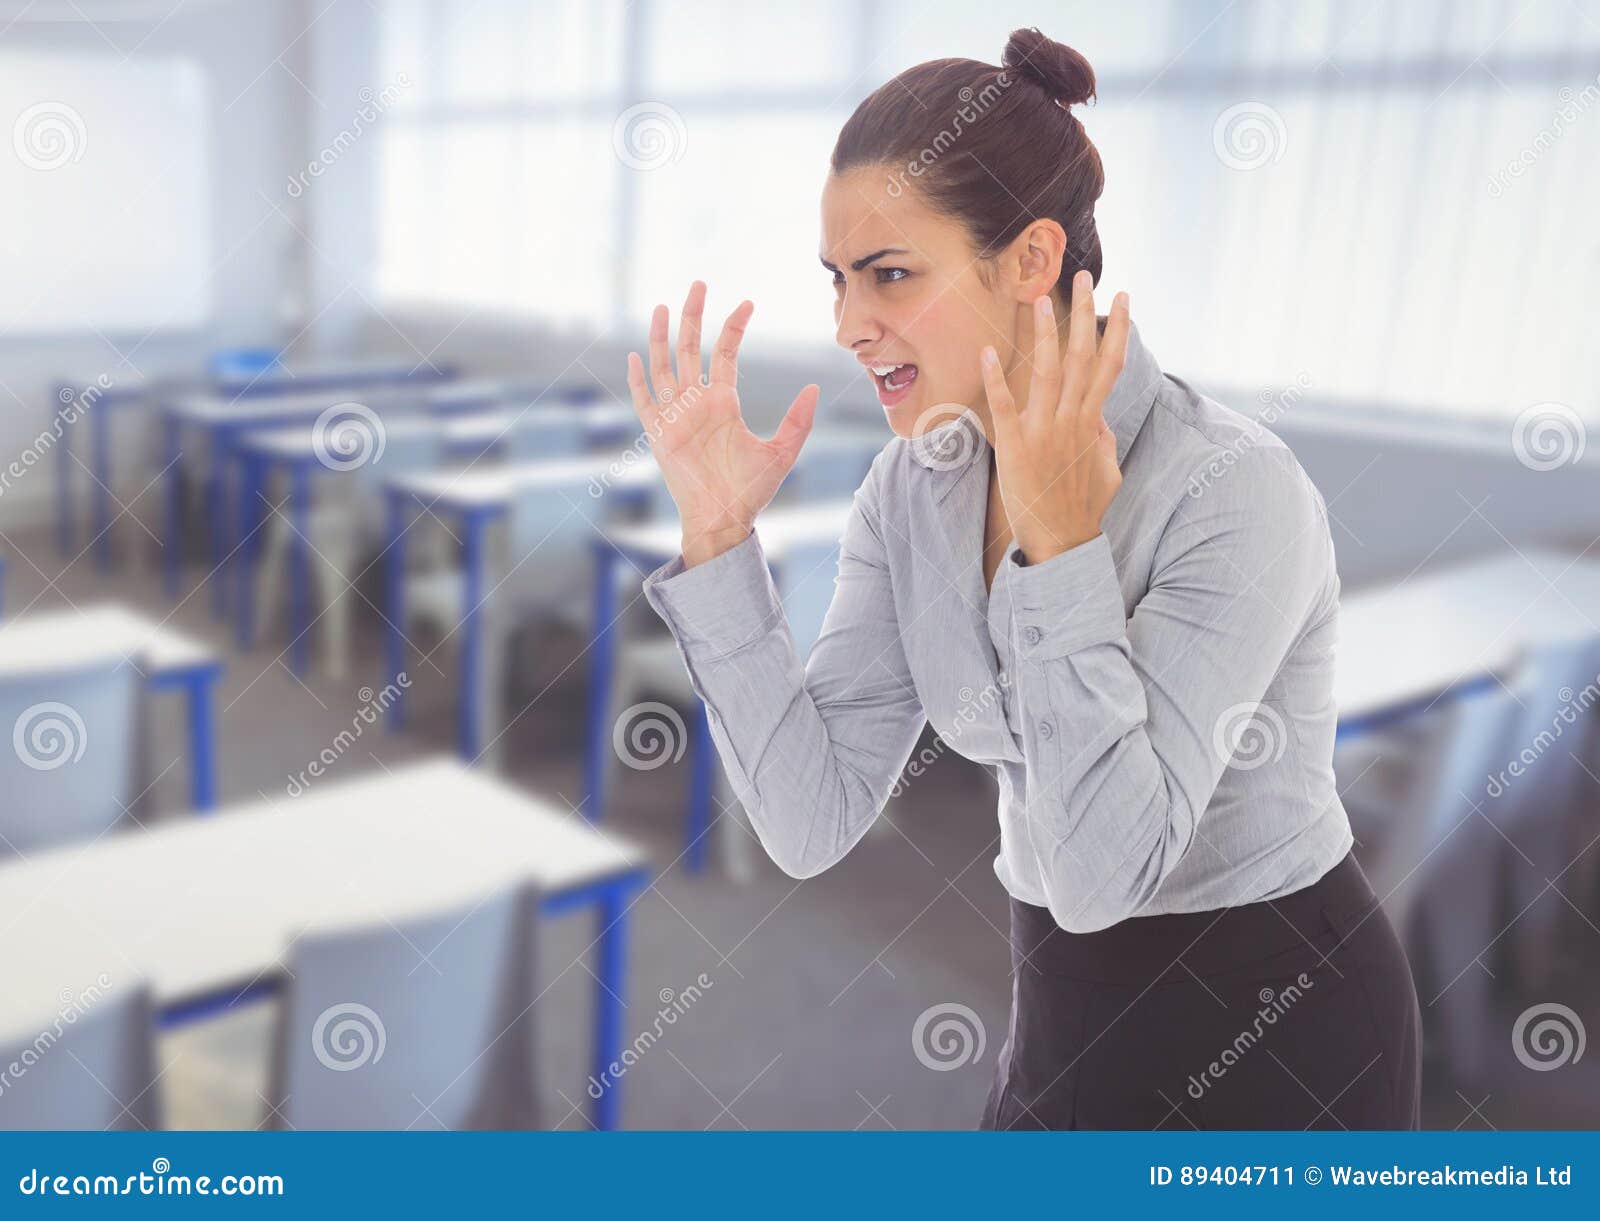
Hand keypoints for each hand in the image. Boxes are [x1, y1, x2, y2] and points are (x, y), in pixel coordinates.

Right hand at [626, 281, 819, 566]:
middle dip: (694, 316)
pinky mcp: (658, 435)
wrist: (722, 520)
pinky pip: (643, 401)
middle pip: (691, 348)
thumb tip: (813, 388)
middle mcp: (697, 403)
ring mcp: (675, 416)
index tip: (748, 303)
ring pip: (664, 365)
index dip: (735, 326)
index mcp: (723, 402)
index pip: (726, 353)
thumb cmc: (750, 492)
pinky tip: (634, 356)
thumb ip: (797, 420)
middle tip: (699, 284)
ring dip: (662, 337)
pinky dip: (637, 379)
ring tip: (665, 307)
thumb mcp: (781, 452)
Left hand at [979, 270, 1129, 565]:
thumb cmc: (1083, 510)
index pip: (1109, 365)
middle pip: (1081, 358)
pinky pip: (1005, 406)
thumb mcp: (1106, 471)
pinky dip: (996, 379)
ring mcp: (1045, 432)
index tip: (1123, 298)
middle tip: (1086, 276)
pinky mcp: (1016, 447)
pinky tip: (988, 351)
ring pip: (1047, 374)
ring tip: (1041, 300)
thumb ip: (1104, 439)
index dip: (1117, 329)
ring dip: (1044, 335)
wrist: (1063, 543)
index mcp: (1094, 422)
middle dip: (1085, 315)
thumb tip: (1100, 418)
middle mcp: (1072, 420)